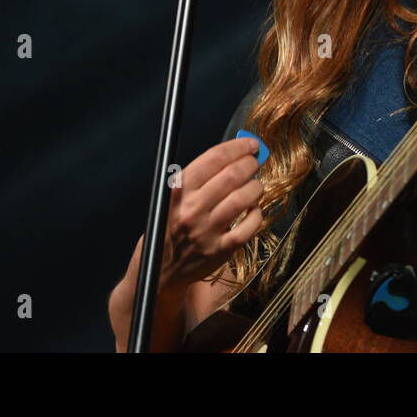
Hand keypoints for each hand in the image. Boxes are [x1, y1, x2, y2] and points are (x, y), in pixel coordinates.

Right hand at [142, 137, 267, 294]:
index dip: (236, 147)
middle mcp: (191, 210)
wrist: (159, 272)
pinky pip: (249, 225)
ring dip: (256, 186)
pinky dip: (257, 213)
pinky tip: (253, 210)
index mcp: (178, 192)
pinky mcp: (220, 250)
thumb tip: (236, 154)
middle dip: (250, 164)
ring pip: (243, 198)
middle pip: (231, 176)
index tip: (251, 144)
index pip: (213, 159)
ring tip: (256, 186)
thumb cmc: (171, 227)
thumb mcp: (172, 199)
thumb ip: (200, 178)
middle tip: (256, 162)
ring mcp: (206, 231)